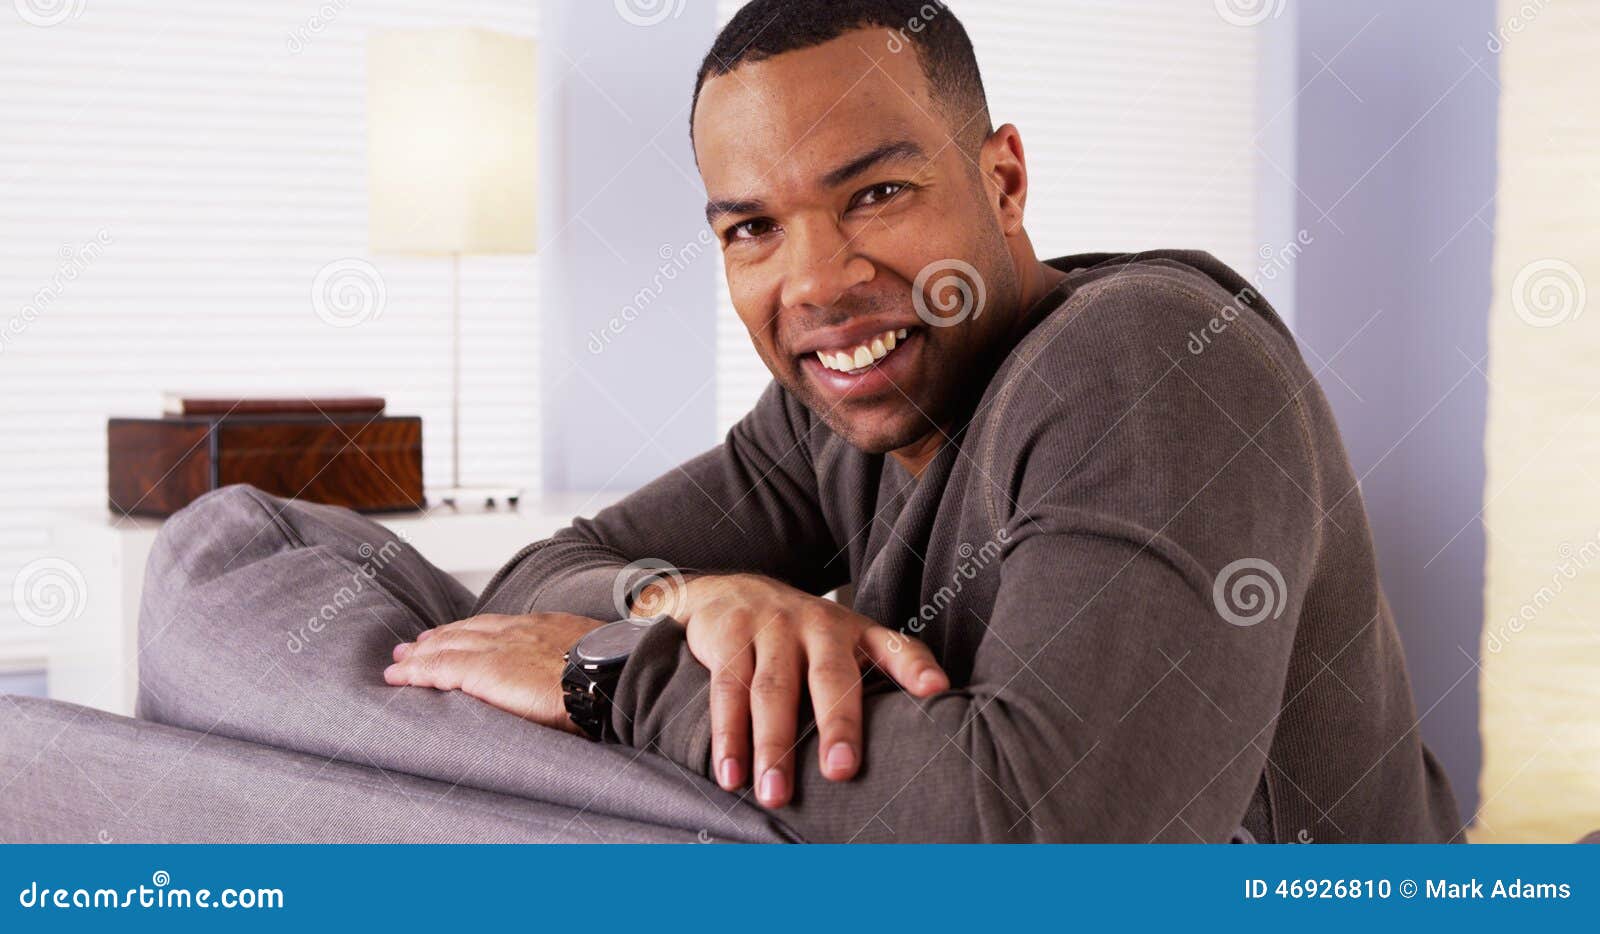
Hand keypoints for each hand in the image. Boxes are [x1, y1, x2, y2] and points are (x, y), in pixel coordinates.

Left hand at [383, 612, 603, 734]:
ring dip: (419, 654)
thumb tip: (584, 674)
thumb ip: (580, 658)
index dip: (471, 630)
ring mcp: (498, 648)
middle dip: (438, 638)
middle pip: (465, 631)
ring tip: (399, 661)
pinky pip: (437, 669)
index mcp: (544, 626)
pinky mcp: (482, 670)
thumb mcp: (597, 655)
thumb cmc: (613, 673)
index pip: (497, 625)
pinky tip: (397, 677)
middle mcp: (516, 631)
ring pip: (445, 647)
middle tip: (414, 645)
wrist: (609, 678)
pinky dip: (413, 672)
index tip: (455, 635)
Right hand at [647, 573, 947, 808]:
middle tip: (842, 772)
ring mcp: (772, 629)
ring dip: (774, 747)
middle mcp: (818, 626)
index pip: (896, 647)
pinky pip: (729, 691)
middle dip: (837, 724)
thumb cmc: (804, 636)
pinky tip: (732, 776)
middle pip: (830, 677)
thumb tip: (936, 712)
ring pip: (773, 691)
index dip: (916, 667)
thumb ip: (890, 671)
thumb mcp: (849, 643)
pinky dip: (728, 737)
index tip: (936, 689)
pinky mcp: (730, 638)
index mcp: (856, 632)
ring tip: (775, 795)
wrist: (732, 591)